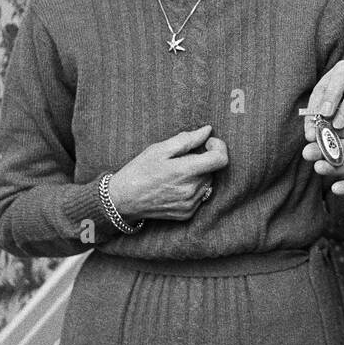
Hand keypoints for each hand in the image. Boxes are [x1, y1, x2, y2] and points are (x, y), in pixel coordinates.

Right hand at [107, 125, 226, 220]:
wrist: (123, 200)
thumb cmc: (139, 170)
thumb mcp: (159, 149)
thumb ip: (187, 139)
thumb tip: (207, 130)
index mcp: (185, 172)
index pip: (220, 160)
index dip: (219, 147)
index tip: (207, 143)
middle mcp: (191, 190)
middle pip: (212, 170)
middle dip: (202, 161)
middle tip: (181, 159)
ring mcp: (190, 204)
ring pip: (207, 183)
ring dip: (198, 175)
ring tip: (175, 174)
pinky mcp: (187, 214)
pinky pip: (200, 196)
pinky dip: (193, 188)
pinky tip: (175, 186)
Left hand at [304, 59, 343, 140]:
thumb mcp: (338, 113)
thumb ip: (325, 120)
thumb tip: (309, 135)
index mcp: (341, 73)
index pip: (323, 85)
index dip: (314, 103)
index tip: (310, 122)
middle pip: (343, 71)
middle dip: (332, 92)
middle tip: (324, 114)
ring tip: (337, 126)